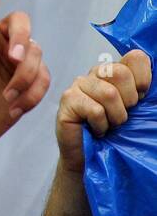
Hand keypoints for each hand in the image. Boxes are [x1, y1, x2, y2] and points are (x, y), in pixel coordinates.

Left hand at [0, 0, 49, 161]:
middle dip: (22, 42)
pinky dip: (31, 95)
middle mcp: (1, 41)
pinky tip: (13, 107)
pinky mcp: (32, 79)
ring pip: (36, 55)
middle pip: (24, 24)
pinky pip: (44, 79)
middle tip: (14, 63)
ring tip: (5, 99)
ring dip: (24, 80)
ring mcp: (19, 60)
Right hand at [56, 50, 151, 172]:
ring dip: (115, 117)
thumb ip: (144, 91)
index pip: (135, 57)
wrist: (91, 158)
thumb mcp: (138, 109)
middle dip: (128, 101)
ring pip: (108, 93)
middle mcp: (95, 73)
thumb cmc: (115, 134)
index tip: (139, 99)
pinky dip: (101, 125)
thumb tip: (154, 85)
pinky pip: (94, 110)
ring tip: (109, 125)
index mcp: (115, 70)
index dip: (143, 80)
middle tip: (121, 116)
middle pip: (120, 72)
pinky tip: (96, 130)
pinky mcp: (67, 100)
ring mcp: (78, 85)